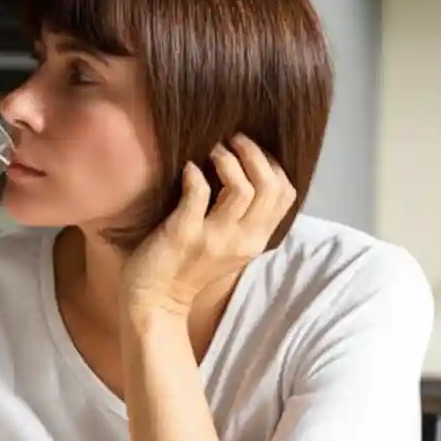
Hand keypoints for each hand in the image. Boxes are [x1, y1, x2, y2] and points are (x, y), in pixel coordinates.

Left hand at [121, 134, 294, 316]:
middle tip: (234, 140)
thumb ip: (244, 218)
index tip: (253, 153)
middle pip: (270, 186)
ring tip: (213, 151)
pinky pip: (198, 191)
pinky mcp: (184, 233)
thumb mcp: (230, 245)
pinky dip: (194, 173)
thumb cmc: (188, 267)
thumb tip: (251, 173)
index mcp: (255, 241)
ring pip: (242, 188)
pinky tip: (188, 169)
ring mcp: (213, 238)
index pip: (286, 194)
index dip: (273, 164)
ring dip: (227, 160)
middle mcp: (241, 240)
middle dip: (253, 153)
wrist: (154, 300)